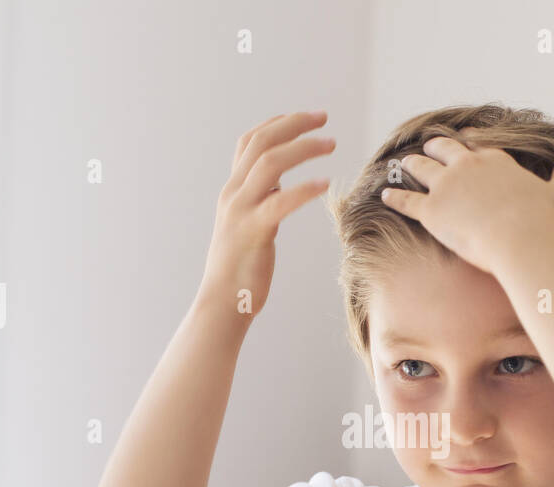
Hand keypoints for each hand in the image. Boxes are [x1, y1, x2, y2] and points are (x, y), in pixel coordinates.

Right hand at [198, 111, 334, 318]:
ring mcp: (241, 211)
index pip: (250, 142)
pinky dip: (304, 189)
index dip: (277, 123)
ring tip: (331, 143)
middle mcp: (233, 194)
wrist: (222, 302)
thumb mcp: (248, 225)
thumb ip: (260, 202)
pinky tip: (325, 184)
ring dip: (303, 148)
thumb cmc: (240, 269)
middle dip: (294, 124)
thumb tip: (279, 186)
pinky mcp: (254, 233)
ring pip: (269, 163)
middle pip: (261, 142)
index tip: (304, 117)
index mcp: (233, 190)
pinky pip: (280, 203)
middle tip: (324, 117)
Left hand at [379, 131, 553, 275]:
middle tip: (427, 148)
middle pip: (445, 149)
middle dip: (435, 148)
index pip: (476, 146)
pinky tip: (384, 195)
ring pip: (421, 168)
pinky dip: (394, 196)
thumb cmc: (542, 221)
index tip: (462, 141)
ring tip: (403, 165)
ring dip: (411, 165)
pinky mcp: (430, 210)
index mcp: (496, 160)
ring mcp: (446, 186)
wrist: (520, 239)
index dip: (467, 144)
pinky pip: (406, 199)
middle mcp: (467, 165)